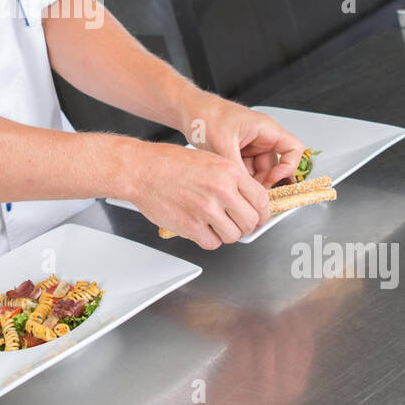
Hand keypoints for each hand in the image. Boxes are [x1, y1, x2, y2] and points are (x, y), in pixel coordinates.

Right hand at [126, 139, 271, 248]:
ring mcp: (207, 209)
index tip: (257, 217)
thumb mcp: (209, 160)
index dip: (261, 213)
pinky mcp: (191, 226)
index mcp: (230, 172)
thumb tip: (247, 201)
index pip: (262, 200)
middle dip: (244, 225)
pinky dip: (208, 239)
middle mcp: (221, 190)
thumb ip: (231, 179)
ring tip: (213, 224)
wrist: (141, 169)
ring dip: (225, 233)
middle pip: (251, 221)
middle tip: (234, 223)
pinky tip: (200, 228)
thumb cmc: (169, 163)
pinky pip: (212, 243)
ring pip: (233, 236)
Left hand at [178, 90, 305, 188]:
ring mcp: (251, 145)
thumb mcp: (222, 145)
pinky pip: (246, 170)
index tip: (275, 178)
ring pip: (259, 172)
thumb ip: (238, 169)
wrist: (187, 110)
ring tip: (231, 183)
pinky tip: (225, 179)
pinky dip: (238, 178)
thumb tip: (247, 192)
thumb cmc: (205, 115)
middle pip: (274, 166)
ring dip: (248, 181)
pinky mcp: (240, 152)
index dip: (289, 166)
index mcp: (265, 129)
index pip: (294, 149)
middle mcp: (261, 137)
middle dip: (262, 181)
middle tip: (247, 192)